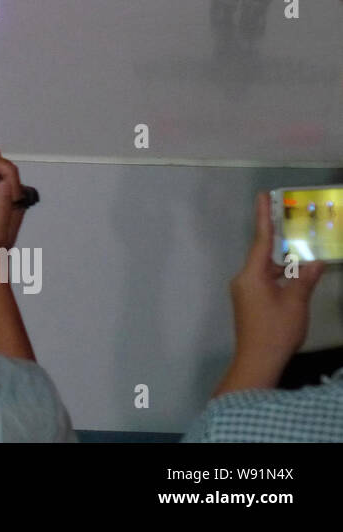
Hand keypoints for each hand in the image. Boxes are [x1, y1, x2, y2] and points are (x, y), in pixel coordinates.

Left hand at [218, 194, 325, 391]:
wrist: (257, 361)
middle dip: (283, 248)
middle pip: (265, 256)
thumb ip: (304, 279)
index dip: (263, 217)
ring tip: (306, 263)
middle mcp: (243, 279)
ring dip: (285, 269)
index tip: (262, 196)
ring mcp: (244, 292)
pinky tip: (297, 284)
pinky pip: (265, 283)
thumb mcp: (296, 303)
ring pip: (267, 272)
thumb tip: (315, 262)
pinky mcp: (248, 303)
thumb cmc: (276, 330)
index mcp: (251, 275)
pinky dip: (280, 280)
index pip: (260, 240)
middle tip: (299, 231)